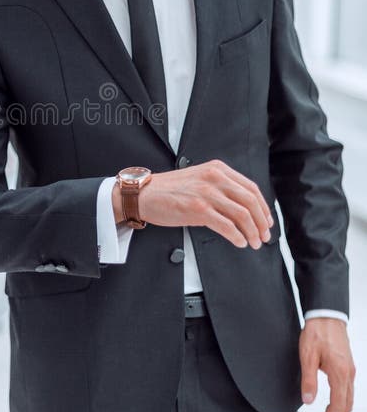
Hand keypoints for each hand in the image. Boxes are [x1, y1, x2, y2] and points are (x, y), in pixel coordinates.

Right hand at [113, 159, 272, 247]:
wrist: (144, 194)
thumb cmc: (169, 190)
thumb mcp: (199, 178)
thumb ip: (220, 186)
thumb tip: (244, 208)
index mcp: (218, 169)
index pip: (251, 188)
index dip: (263, 207)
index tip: (266, 221)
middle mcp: (215, 178)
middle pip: (250, 201)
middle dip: (262, 222)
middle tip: (265, 235)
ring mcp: (207, 193)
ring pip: (242, 215)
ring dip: (253, 232)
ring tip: (254, 242)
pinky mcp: (198, 209)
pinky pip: (227, 226)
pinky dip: (237, 237)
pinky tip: (239, 242)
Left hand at [299, 317, 354, 411]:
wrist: (326, 315)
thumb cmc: (317, 332)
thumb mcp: (307, 356)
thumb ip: (308, 380)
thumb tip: (308, 400)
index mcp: (340, 373)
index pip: (338, 405)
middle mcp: (349, 374)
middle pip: (347, 405)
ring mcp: (350, 370)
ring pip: (349, 398)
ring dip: (338, 411)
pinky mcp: (348, 366)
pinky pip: (348, 389)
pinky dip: (341, 401)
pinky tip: (330, 401)